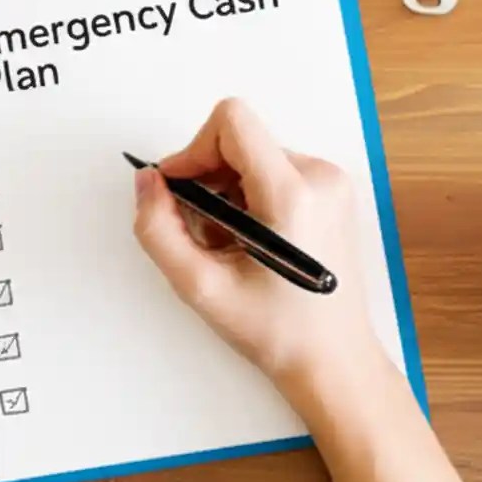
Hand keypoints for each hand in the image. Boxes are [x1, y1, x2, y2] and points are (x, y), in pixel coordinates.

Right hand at [132, 98, 382, 385]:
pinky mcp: (332, 193)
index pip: (232, 122)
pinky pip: (276, 172)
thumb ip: (159, 229)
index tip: (179, 189)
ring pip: (254, 157)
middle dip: (209, 182)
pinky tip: (252, 244)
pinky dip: (252, 199)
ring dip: (229, 194)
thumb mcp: (201, 287)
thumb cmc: (279, 332)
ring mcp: (331, 184)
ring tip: (231, 247)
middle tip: (205, 236)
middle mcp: (320, 178)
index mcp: (292, 194)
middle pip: (240, 141)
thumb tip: (147, 182)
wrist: (334, 359)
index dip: (192, 150)